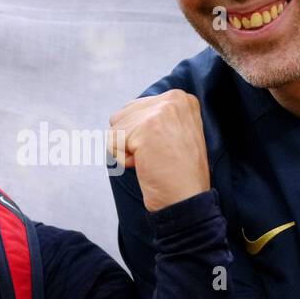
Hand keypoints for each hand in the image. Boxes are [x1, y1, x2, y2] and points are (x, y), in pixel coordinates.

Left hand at [108, 90, 210, 211]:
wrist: (187, 199)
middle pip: (123, 115)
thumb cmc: (178, 173)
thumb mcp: (175, 133)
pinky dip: (121, 160)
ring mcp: (160, 111)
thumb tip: (119, 116)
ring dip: (125, 150)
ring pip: (115, 127)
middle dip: (130, 141)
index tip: (162, 150)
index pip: (136, 108)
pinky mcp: (146, 128)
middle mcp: (173, 99)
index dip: (139, 136)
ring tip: (151, 161)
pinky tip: (143, 165)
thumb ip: (154, 117)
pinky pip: (112, 141)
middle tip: (156, 158)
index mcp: (182, 99)